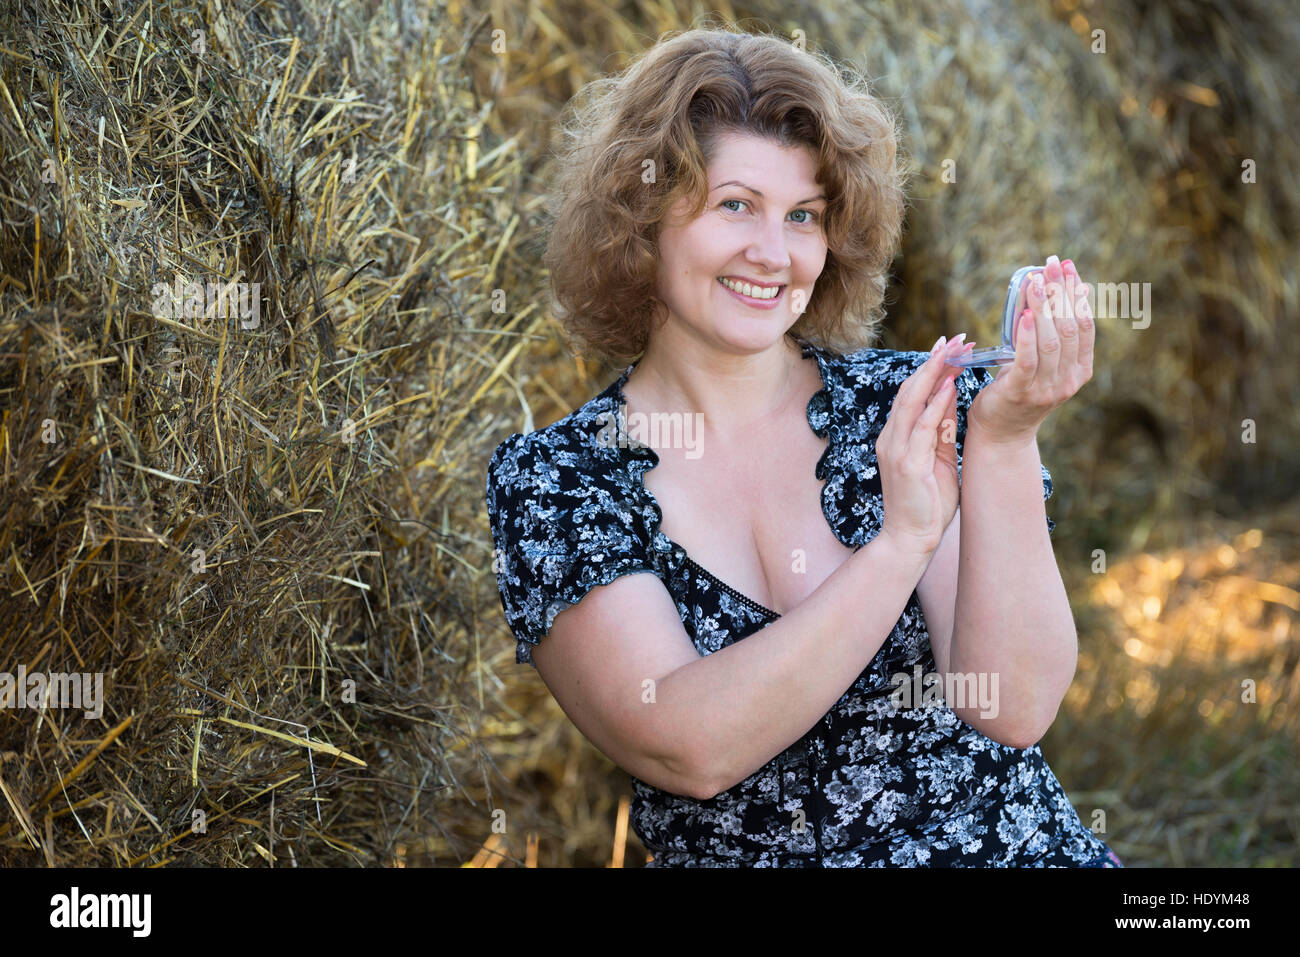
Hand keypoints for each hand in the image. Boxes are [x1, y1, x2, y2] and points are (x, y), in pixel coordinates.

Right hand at [876, 335, 974, 555]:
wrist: (909, 540)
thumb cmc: (927, 504)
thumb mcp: (940, 458)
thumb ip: (943, 429)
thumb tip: (951, 395)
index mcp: (897, 437)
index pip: (912, 394)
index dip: (931, 368)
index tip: (951, 347)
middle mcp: (891, 438)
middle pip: (910, 390)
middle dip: (934, 362)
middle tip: (957, 339)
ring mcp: (896, 450)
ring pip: (912, 402)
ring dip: (935, 374)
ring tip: (954, 352)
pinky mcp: (906, 464)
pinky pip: (922, 428)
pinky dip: (935, 405)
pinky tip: (949, 386)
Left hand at [968, 254, 1094, 444]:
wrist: (1001, 434)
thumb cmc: (1018, 392)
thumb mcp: (1040, 362)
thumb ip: (1049, 333)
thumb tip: (1056, 289)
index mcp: (1079, 370)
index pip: (1084, 326)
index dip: (1077, 294)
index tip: (1068, 267)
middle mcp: (1068, 380)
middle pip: (1069, 329)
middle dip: (1060, 293)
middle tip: (1051, 265)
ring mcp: (1046, 389)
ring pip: (1050, 341)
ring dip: (1042, 307)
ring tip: (1034, 281)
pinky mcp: (1021, 394)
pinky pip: (1026, 361)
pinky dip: (1026, 336)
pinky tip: (1023, 315)